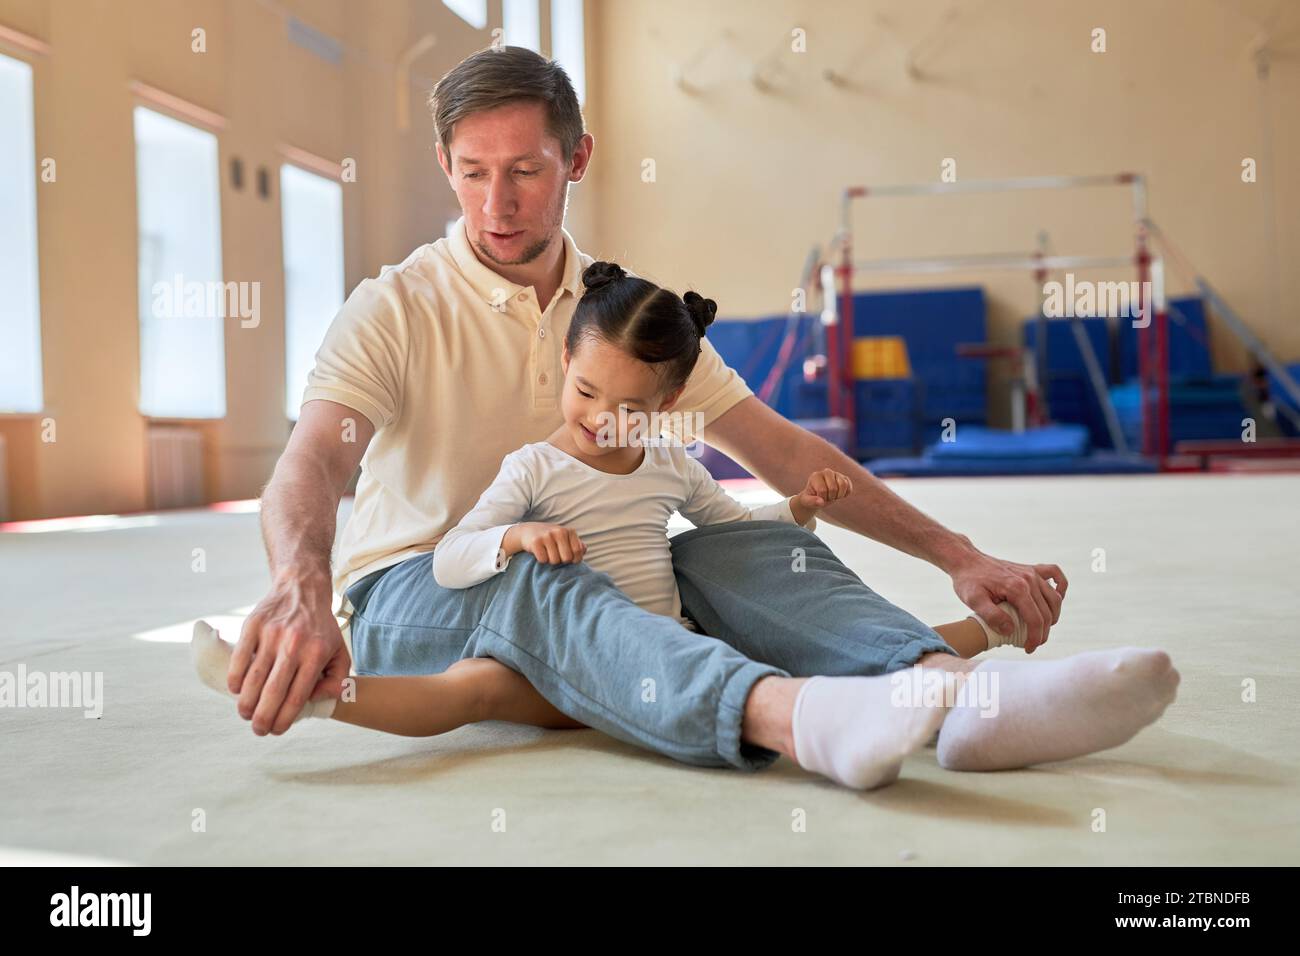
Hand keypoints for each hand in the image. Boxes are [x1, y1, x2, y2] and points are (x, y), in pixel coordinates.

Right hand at [229, 572, 350, 735]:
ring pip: (254, 678)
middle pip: (273, 692)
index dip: (285, 719)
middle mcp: (294, 645)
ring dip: (246, 703)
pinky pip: (240, 658)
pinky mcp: (253, 625)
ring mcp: (272, 634)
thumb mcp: (340, 652)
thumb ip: (336, 681)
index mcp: (317, 654)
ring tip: (246, 714)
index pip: (297, 696)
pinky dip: (235, 678)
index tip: (277, 730)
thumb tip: (315, 700)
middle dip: (263, 718)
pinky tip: (236, 690)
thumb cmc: (321, 629)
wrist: (302, 589)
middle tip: (258, 730)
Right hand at [513, 522, 586, 564]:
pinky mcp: (536, 542)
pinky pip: (543, 560)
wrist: (529, 531)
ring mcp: (547, 536)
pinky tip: (540, 552)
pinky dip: (542, 559)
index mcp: (569, 531)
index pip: (577, 551)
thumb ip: (578, 545)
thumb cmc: (552, 538)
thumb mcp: (566, 539)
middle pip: (567, 558)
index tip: (568, 558)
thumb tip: (583, 550)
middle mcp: (559, 531)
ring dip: (551, 560)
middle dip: (561, 560)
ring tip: (547, 552)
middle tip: (556, 554)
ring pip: (554, 561)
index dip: (574, 559)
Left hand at [795, 468, 852, 510]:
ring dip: (839, 495)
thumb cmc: (811, 498)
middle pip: (833, 488)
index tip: (818, 498)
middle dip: (830, 497)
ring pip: (843, 484)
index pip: (822, 490)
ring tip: (833, 496)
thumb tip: (821, 502)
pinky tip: (839, 495)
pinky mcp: (844, 478)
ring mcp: (836, 474)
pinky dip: (846, 494)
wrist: (817, 496)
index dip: (822, 498)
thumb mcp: (806, 501)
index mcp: (816, 476)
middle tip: (826, 497)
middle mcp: (826, 472)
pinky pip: (849, 486)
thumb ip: (811, 501)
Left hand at [949, 550, 1067, 652]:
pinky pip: (1054, 574)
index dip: (1035, 638)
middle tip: (1033, 644)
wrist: (966, 561)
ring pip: (1054, 598)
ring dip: (1052, 617)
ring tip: (1040, 630)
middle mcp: (1029, 579)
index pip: (1035, 619)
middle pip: (1047, 612)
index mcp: (1017, 588)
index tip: (1028, 649)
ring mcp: (1031, 572)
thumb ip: (991, 616)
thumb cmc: (968, 581)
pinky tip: (1055, 600)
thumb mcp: (973, 600)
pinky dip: (1060, 587)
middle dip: (1042, 633)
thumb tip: (1010, 630)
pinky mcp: (1030, 568)